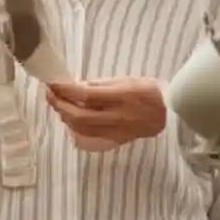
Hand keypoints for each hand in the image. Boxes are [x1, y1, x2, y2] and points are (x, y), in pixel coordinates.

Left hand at [46, 77, 166, 145]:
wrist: (170, 113)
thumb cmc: (148, 91)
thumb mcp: (125, 80)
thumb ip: (99, 85)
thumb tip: (74, 87)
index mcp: (121, 97)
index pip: (86, 95)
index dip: (65, 90)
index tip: (52, 83)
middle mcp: (117, 117)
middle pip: (79, 116)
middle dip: (59, 105)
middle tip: (50, 94)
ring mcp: (116, 131)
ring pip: (81, 129)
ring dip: (64, 117)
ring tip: (57, 104)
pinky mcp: (116, 140)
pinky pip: (89, 137)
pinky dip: (75, 128)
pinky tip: (70, 119)